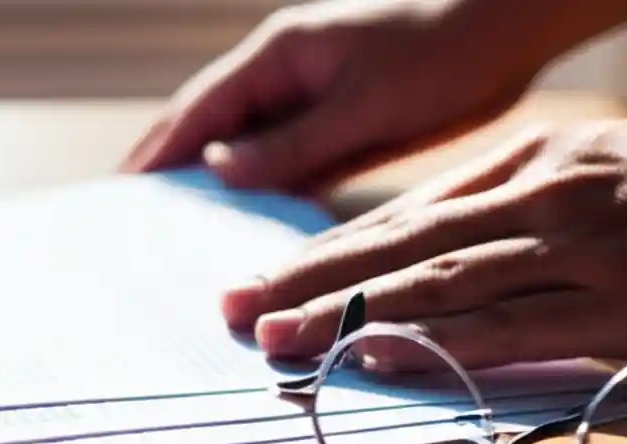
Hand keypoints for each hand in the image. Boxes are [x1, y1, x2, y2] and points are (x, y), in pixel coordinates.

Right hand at [122, 0, 554, 190]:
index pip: (199, 110)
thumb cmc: (440, 50)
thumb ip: (293, 141)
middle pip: (210, 130)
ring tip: (175, 230)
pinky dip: (260, 190)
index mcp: (276, 57)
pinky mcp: (337, 123)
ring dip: (212, 185)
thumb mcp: (364, 103)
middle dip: (170, 169)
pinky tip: (244, 222)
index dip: (158, 150)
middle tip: (132, 218)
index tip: (121, 188)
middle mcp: (282, 78)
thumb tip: (220, 170)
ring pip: (245, 150)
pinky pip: (284, 162)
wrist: (505, 30)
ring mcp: (307, 100)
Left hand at [223, 119, 626, 370]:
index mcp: (521, 164)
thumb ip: (492, 206)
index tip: (262, 280)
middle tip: (238, 309)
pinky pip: (512, 331)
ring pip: (439, 287)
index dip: (323, 253)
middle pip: (399, 248)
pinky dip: (441, 347)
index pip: (399, 218)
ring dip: (350, 317)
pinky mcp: (616, 306)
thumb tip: (404, 248)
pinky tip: (381, 362)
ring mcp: (574, 251)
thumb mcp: (576, 171)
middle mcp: (535, 200)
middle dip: (309, 282)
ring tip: (282, 340)